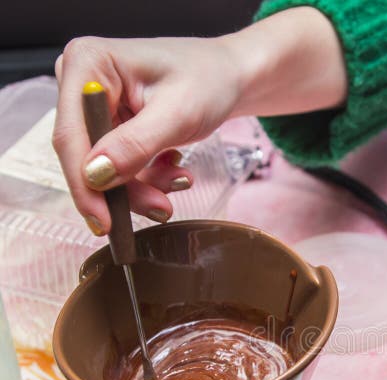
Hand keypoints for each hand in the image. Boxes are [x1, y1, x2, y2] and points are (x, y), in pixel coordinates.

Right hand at [52, 8, 346, 235]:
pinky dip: (147, 177)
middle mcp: (81, 81)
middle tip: (161, 208)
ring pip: (104, 167)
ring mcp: (94, 104)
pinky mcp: (110, 124)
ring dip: (142, 186)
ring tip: (179, 180)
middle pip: (85, 155)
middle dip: (124, 189)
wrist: (230, 76)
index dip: (85, 185)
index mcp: (87, 63)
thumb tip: (95, 175)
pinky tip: (174, 168)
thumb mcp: (178, 114)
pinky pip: (119, 166)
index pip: (70, 136)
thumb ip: (135, 145)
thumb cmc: (209, 80)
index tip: (104, 223)